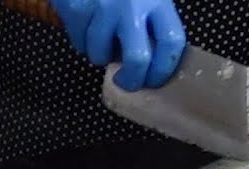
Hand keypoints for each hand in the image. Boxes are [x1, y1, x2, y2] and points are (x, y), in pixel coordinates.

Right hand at [48, 0, 186, 91]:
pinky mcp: (76, 9)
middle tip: (125, 82)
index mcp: (157, 0)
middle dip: (130, 79)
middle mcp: (132, 4)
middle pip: (138, 58)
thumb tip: (151, 65)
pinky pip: (79, 43)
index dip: (163, 69)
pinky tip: (87, 25)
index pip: (172, 42)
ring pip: (100, 54)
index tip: (154, 79)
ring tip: (102, 38)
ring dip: (100, 54)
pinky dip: (82, 41)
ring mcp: (102, 7)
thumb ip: (153, 23)